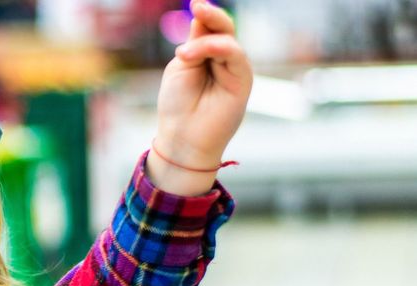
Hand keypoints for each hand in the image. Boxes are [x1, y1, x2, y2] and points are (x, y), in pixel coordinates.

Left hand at [150, 1, 252, 193]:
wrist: (182, 137)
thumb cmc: (177, 105)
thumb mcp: (181, 67)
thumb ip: (194, 43)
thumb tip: (201, 13)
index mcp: (206, 55)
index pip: (209, 28)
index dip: (204, 15)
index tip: (195, 4)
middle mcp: (223, 60)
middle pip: (223, 29)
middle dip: (212, 15)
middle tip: (197, 6)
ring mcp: (235, 69)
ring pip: (228, 40)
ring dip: (204, 42)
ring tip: (183, 55)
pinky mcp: (243, 80)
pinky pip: (235, 55)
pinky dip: (216, 48)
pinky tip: (192, 54)